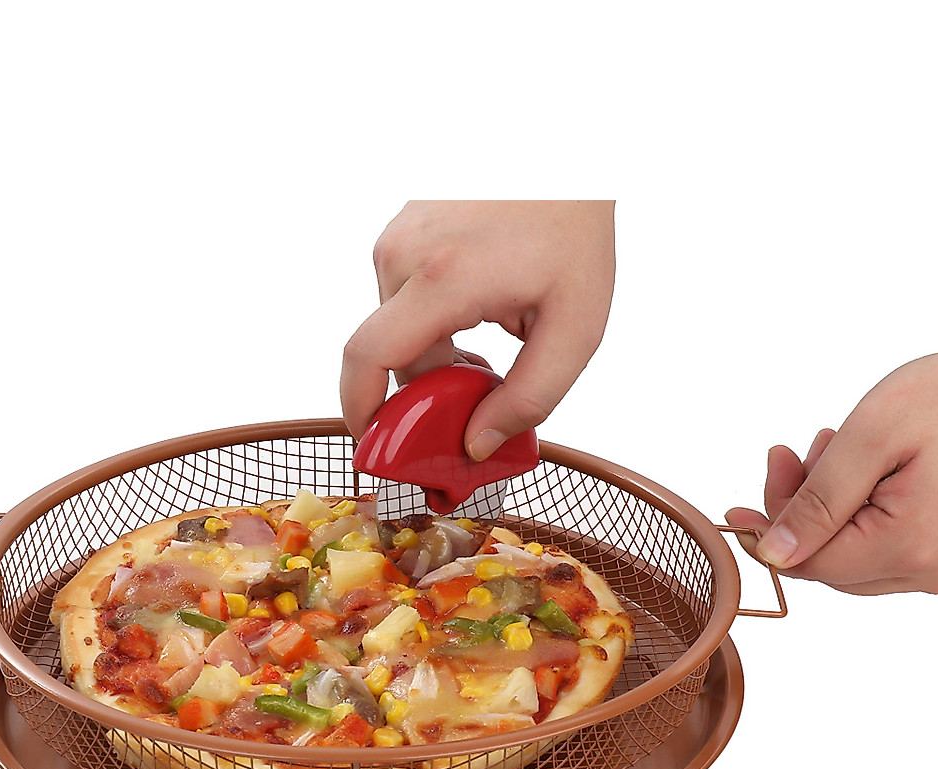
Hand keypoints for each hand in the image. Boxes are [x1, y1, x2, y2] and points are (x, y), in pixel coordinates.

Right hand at [341, 200, 615, 459]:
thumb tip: (477, 443)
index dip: (361, 412)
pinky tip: (478, 313)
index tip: (375, 446)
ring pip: (397, 329)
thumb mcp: (576, 329)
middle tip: (474, 399)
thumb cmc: (576, 231)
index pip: (369, 359)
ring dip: (434, 353)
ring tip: (487, 348)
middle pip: (390, 354)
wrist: (568, 152)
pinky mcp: (404, 227)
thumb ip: (530, 398)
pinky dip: (432, 322)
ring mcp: (400, 234)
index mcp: (444, 279)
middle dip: (425, 390)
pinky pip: (403, 297)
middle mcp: (406, 253)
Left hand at [726, 323, 937, 594]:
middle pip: (827, 564)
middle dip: (797, 513)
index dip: (767, 535)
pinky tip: (859, 467)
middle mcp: (930, 572)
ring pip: (850, 556)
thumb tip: (772, 552)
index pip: (808, 565)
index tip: (736, 505)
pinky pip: (881, 545)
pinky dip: (856, 510)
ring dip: (825, 508)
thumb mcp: (873, 435)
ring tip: (831, 449)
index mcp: (911, 547)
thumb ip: (817, 500)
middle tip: (790, 455)